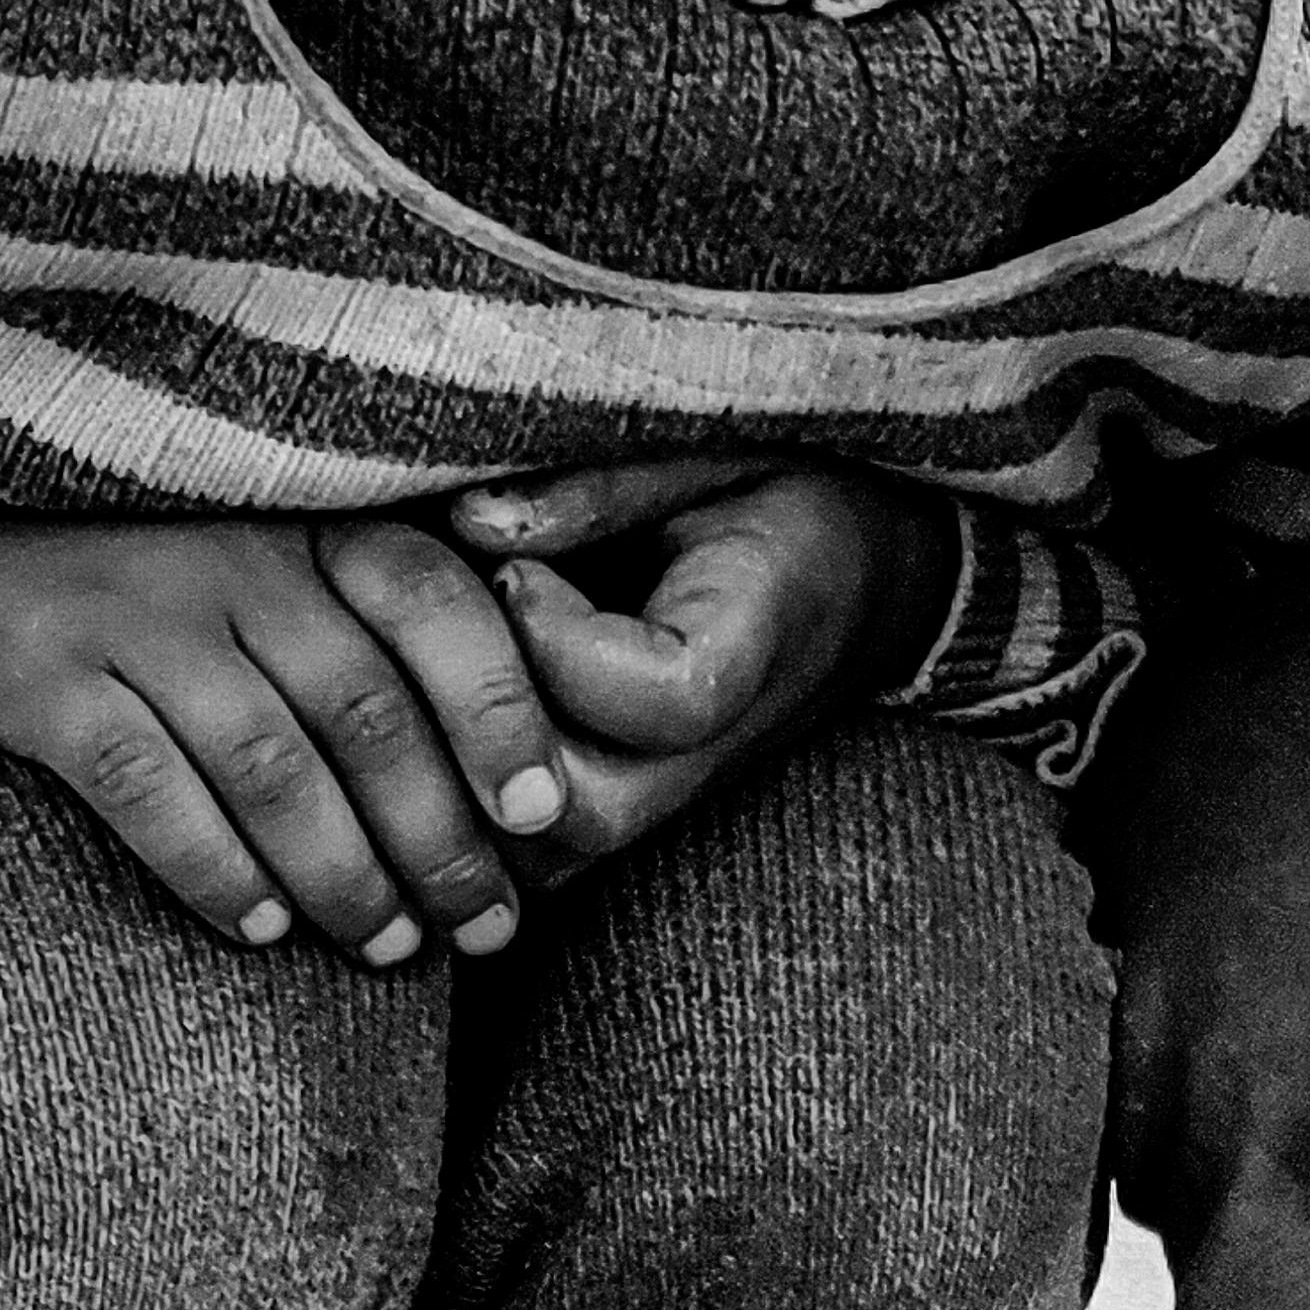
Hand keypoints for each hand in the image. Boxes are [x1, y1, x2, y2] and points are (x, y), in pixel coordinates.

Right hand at [0, 509, 576, 961]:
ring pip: (268, 757)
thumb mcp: (250, 580)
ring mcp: (123, 606)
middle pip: (365, 705)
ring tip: (383, 946)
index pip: (435, 601)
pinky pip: (143, 783)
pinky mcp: (30, 671)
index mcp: (296, 522)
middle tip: (484, 928)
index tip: (548, 821)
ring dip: (341, 868)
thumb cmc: (128, 604)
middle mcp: (223, 552)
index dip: (501, 713)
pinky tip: (259, 930)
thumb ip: (359, 640)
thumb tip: (500, 791)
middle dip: (440, 833)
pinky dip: (214, 866)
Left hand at [465, 465, 929, 875]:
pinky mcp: (626, 816)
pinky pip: (531, 850)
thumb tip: (471, 520)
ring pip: (545, 854)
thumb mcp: (704, 455)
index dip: (559, 641)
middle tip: (464, 638)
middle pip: (587, 812)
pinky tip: (452, 707)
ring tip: (452, 671)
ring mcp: (672, 801)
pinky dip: (471, 796)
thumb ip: (598, 489)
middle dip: (491, 726)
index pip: (658, 701)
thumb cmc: (776, 497)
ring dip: (468, 770)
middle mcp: (716, 752)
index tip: (514, 567)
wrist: (857, 578)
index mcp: (755, 647)